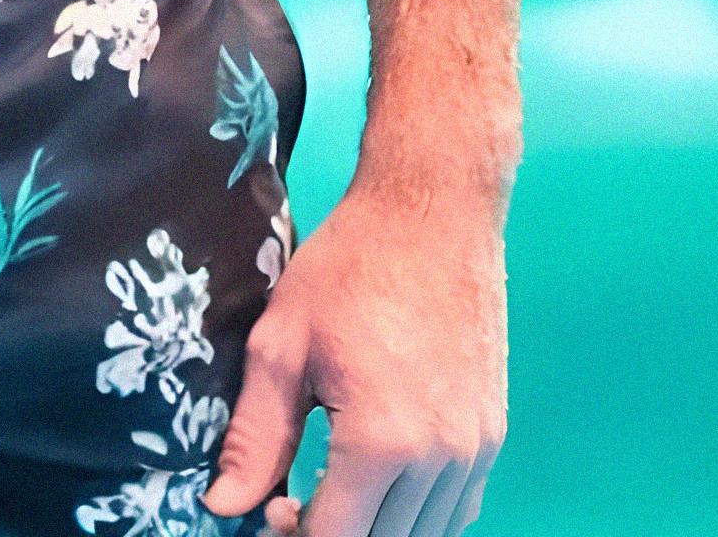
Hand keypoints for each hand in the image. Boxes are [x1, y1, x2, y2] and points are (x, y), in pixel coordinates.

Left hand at [201, 177, 505, 536]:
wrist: (431, 212)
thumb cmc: (350, 265)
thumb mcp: (282, 344)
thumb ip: (255, 435)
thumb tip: (225, 506)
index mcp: (381, 441)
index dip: (295, 534)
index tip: (272, 508)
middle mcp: (439, 458)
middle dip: (335, 533)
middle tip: (295, 498)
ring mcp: (475, 449)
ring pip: (425, 534)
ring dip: (379, 527)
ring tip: (338, 487)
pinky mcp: (493, 434)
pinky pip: (458, 508)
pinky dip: (420, 513)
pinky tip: (385, 481)